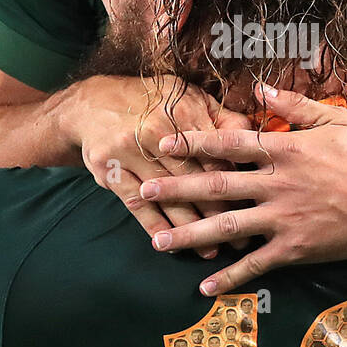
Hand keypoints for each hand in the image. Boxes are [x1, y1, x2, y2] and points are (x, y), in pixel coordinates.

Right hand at [57, 75, 249, 254]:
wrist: (92, 103)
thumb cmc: (151, 102)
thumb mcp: (187, 96)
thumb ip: (220, 117)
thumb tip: (254, 133)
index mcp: (182, 112)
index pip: (216, 154)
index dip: (236, 183)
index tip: (253, 207)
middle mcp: (156, 132)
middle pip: (194, 179)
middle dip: (219, 212)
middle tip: (241, 239)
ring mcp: (130, 152)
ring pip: (167, 196)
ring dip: (189, 228)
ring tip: (209, 250)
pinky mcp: (109, 170)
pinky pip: (135, 204)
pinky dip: (153, 225)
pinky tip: (168, 243)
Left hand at [139, 83, 346, 292]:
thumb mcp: (336, 120)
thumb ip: (295, 107)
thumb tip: (260, 89)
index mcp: (284, 150)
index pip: (229, 144)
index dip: (193, 143)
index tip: (164, 144)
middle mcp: (276, 184)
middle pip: (216, 185)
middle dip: (177, 189)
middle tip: (143, 193)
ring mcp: (283, 219)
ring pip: (227, 226)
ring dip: (189, 235)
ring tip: (158, 242)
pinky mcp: (295, 249)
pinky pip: (255, 264)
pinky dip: (230, 276)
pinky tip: (205, 286)